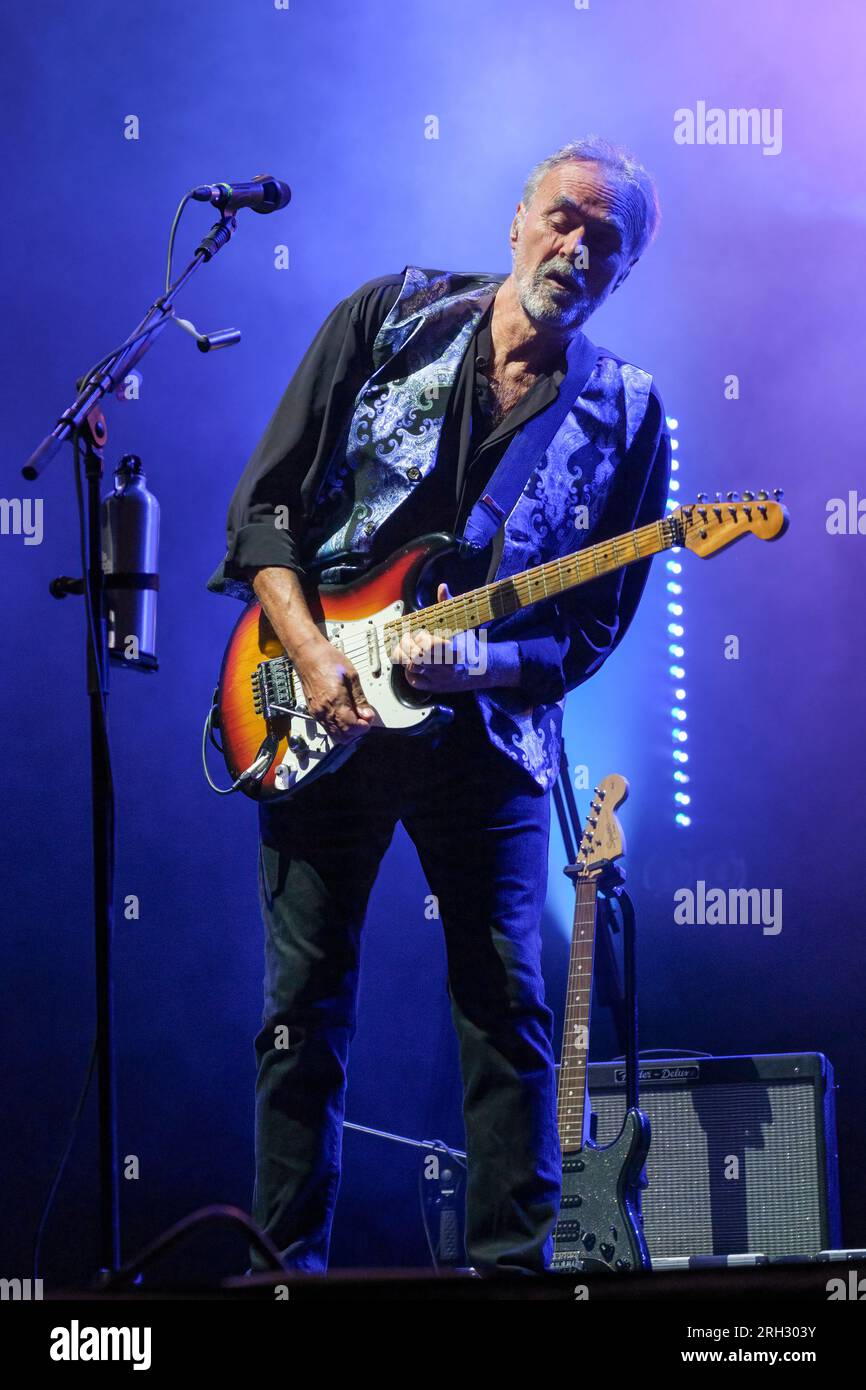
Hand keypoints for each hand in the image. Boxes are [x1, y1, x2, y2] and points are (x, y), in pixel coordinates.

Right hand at [292, 633, 376, 741]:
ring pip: (334, 735)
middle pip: (343, 736)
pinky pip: (326, 727)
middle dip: (357, 732)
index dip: (364, 726)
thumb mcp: (352, 676)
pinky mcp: (313, 711)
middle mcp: (324, 710)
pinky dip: (337, 727)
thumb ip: (360, 698)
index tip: (369, 719)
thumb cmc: (327, 660)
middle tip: (364, 719)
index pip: (352, 728)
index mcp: (335, 701)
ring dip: (347, 731)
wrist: (308, 655)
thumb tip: (367, 714)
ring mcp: (316, 712)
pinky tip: (344, 716)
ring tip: (355, 717)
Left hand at [389, 583, 519, 691]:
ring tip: (409, 647)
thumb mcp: (462, 623)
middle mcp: (445, 667)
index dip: (418, 638)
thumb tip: (442, 587)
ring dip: (406, 656)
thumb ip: (448, 604)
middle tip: (407, 637)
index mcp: (453, 650)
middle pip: (415, 657)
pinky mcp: (434, 687)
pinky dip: (409, 670)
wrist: (481, 668)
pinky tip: (414, 661)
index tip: (419, 632)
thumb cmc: (469, 644)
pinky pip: (413, 680)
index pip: (427, 647)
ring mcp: (439, 679)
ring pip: (411, 668)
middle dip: (408, 645)